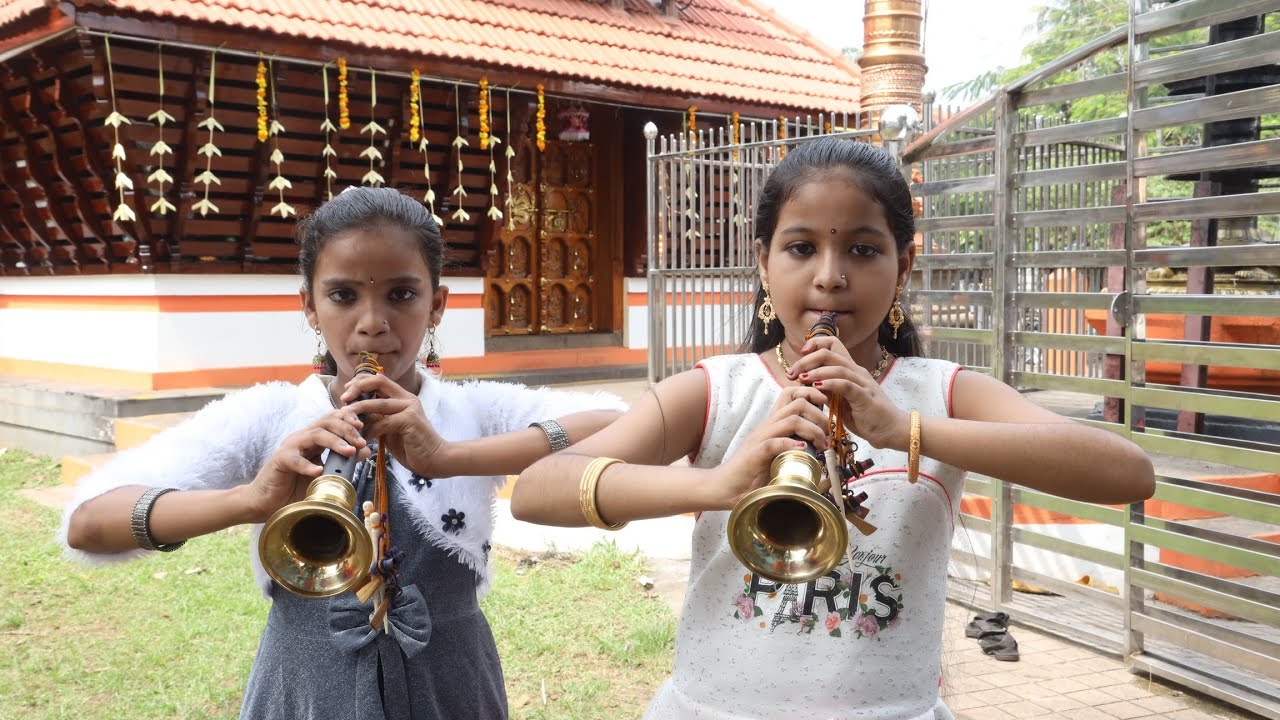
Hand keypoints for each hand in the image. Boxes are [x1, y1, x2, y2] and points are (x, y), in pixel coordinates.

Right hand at [244, 409, 369, 522]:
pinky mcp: (280, 460)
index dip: (348, 419)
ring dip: (335, 442)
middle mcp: (303, 438)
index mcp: (314, 439)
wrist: (268, 503)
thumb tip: (365, 450)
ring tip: (349, 452)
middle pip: (327, 422)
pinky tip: (319, 472)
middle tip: (361, 442)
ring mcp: (290, 447)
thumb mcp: (325, 475)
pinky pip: (295, 458)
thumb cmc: (296, 488)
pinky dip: (308, 465)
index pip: (333, 419)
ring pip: (315, 435)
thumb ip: (343, 463)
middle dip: (347, 429)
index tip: (364, 427)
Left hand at [341, 374, 448, 476]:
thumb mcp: (391, 428)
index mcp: (403, 397)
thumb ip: (378, 418)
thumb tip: (357, 415)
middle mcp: (407, 399)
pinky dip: (369, 430)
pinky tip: (362, 439)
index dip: (361, 382)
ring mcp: (410, 408)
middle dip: (357, 388)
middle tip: (342, 400)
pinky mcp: (410, 420)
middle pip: (378, 382)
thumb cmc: (412, 446)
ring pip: (377, 403)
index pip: (379, 379)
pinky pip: (382, 422)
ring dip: (358, 410)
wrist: (435, 459)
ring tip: (345, 417)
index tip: (346, 392)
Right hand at [707, 384, 828, 509]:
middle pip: (797, 403)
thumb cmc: (752, 474)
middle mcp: (767, 426)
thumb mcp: (777, 456)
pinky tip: (802, 450)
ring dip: (812, 430)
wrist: (724, 487)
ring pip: (791, 420)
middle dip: (819, 415)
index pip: (790, 394)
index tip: (825, 406)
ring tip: (821, 445)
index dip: (810, 393)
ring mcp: (760, 439)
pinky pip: (774, 443)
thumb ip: (794, 450)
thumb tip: (819, 456)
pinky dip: (791, 445)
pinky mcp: (755, 455)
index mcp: (772, 424)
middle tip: (827, 433)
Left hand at [785, 335, 909, 450]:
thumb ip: (827, 390)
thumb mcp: (840, 402)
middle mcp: (857, 371)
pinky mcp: (865, 396)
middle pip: (830, 352)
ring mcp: (862, 383)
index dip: (815, 344)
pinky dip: (830, 383)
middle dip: (807, 360)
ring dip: (816, 371)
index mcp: (850, 370)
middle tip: (792, 373)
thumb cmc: (865, 416)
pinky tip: (817, 386)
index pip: (833, 344)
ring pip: (837, 367)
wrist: (889, 430)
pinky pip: (846, 384)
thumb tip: (808, 383)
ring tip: (801, 379)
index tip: (800, 354)